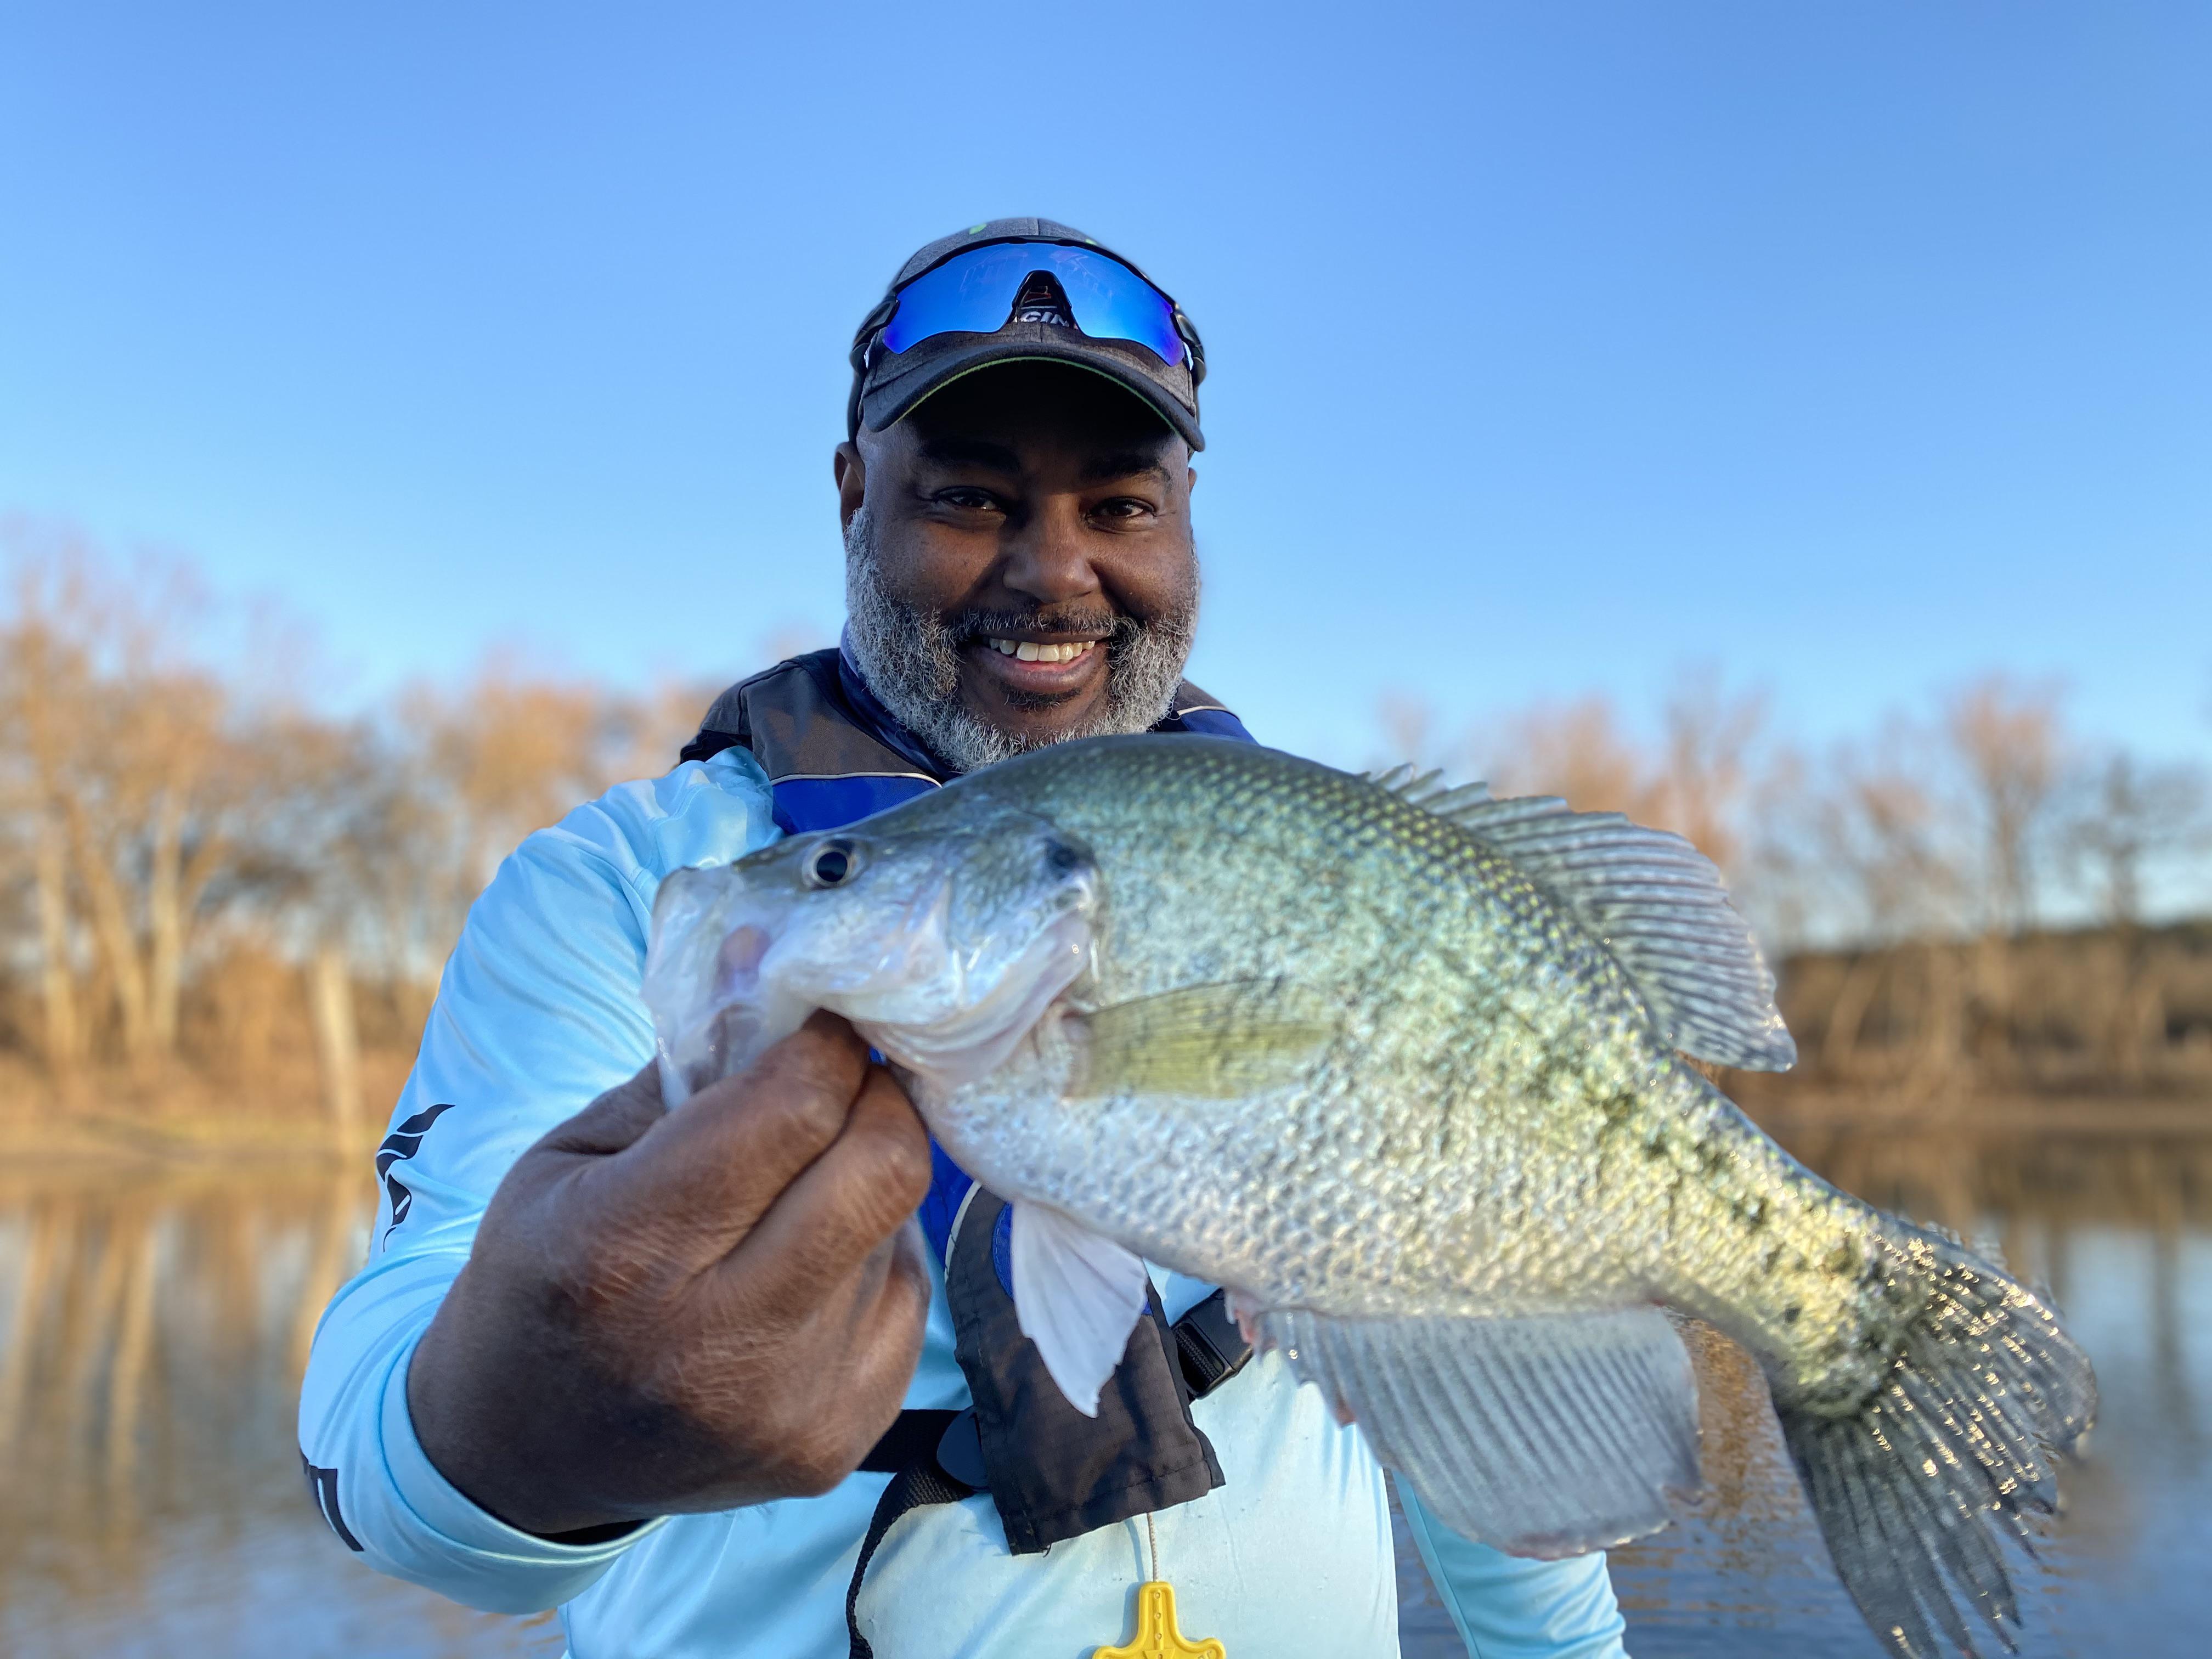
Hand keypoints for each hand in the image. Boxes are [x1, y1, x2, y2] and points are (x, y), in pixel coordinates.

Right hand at [406, 1011, 934, 1536]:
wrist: (525, 1451)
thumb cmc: (547, 1272)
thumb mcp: (572, 1156)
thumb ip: (684, 1065)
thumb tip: (773, 955)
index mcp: (618, 1252)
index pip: (791, 1111)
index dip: (825, 1046)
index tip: (823, 1023)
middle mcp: (710, 1346)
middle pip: (882, 1170)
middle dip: (878, 1099)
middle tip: (847, 1082)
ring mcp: (784, 1408)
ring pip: (897, 1231)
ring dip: (862, 1187)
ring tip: (794, 1196)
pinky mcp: (834, 1448)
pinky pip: (908, 1301)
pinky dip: (872, 1260)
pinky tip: (807, 1267)